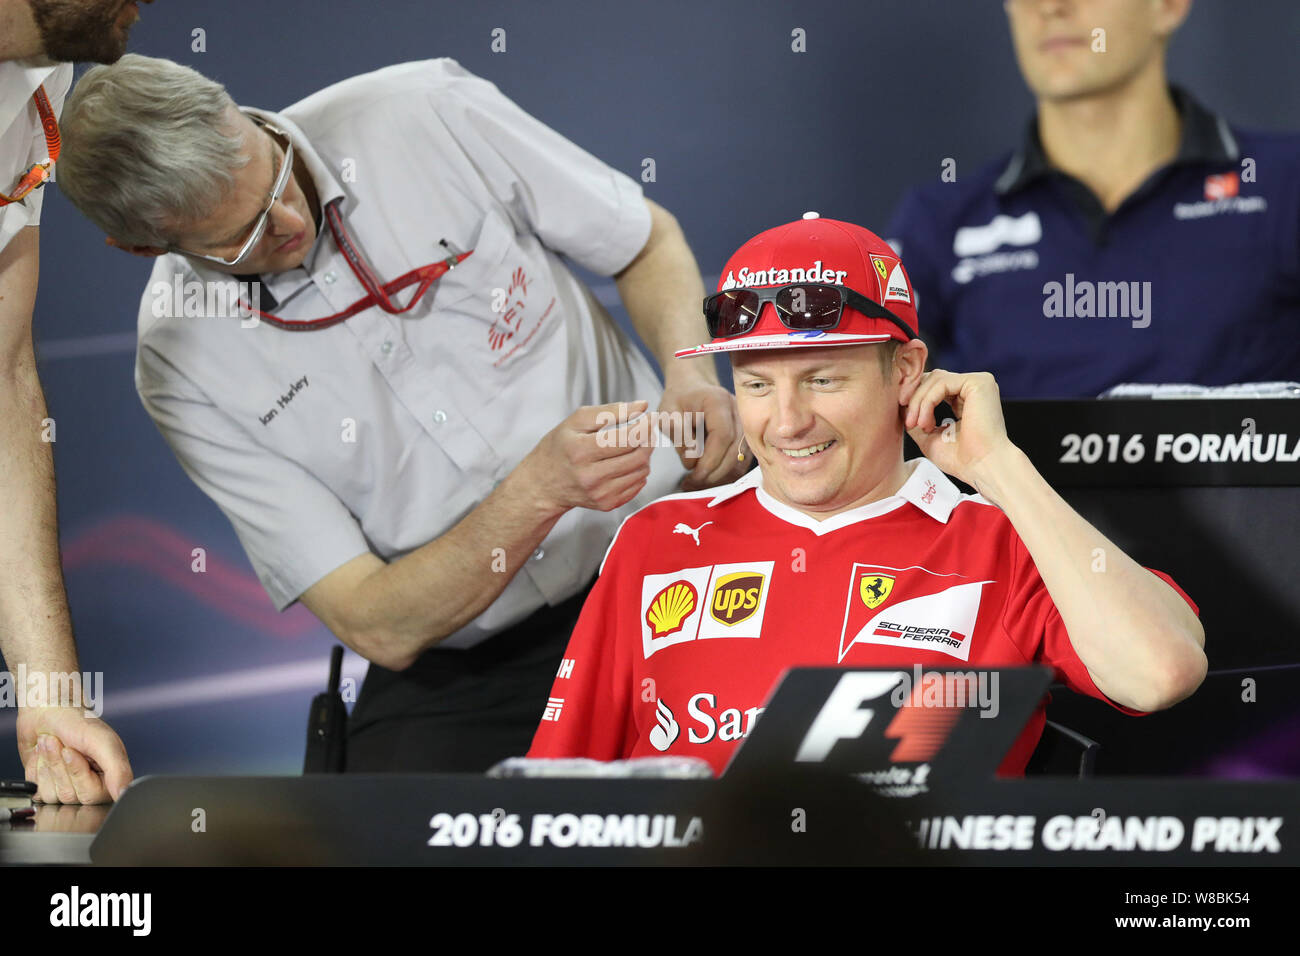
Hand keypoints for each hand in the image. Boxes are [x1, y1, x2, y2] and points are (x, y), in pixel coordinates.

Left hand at [17, 707, 132, 803]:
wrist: (47, 712)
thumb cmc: (78, 721)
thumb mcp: (103, 742)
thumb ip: (118, 770)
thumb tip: (123, 793)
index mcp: (109, 776)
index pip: (92, 795)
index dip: (78, 772)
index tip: (73, 751)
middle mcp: (88, 785)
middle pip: (70, 796)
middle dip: (60, 766)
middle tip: (63, 746)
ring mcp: (65, 788)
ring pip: (51, 795)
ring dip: (48, 765)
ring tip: (52, 746)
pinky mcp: (45, 788)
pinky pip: (36, 792)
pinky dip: (35, 770)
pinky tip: (42, 755)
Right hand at [523, 401, 655, 516]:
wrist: (543, 485)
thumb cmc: (559, 448)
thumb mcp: (576, 421)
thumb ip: (610, 411)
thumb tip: (642, 406)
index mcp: (581, 450)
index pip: (627, 437)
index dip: (645, 425)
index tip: (650, 416)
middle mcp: (590, 476)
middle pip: (638, 455)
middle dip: (648, 438)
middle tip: (646, 428)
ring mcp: (600, 493)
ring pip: (642, 470)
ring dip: (644, 454)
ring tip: (634, 444)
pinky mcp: (607, 504)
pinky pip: (638, 484)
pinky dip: (639, 470)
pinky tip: (626, 461)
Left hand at [658, 372, 745, 490]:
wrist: (691, 388)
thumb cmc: (677, 400)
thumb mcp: (668, 414)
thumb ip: (678, 435)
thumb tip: (692, 462)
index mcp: (717, 401)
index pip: (722, 435)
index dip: (711, 459)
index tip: (695, 475)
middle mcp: (737, 410)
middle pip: (735, 449)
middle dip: (715, 472)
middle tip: (694, 484)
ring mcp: (745, 423)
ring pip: (741, 457)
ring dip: (722, 475)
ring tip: (698, 483)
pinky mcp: (745, 435)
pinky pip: (741, 459)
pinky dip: (727, 472)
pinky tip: (708, 478)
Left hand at [903, 370, 1014, 490]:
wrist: (983, 467)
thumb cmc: (961, 459)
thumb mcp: (929, 436)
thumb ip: (916, 417)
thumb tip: (899, 404)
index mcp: (966, 397)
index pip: (933, 386)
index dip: (914, 398)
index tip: (905, 420)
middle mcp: (974, 387)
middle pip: (932, 378)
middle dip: (913, 398)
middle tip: (908, 421)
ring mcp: (979, 382)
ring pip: (935, 379)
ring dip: (919, 402)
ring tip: (917, 425)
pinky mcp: (979, 383)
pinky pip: (942, 383)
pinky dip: (928, 401)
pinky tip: (926, 422)